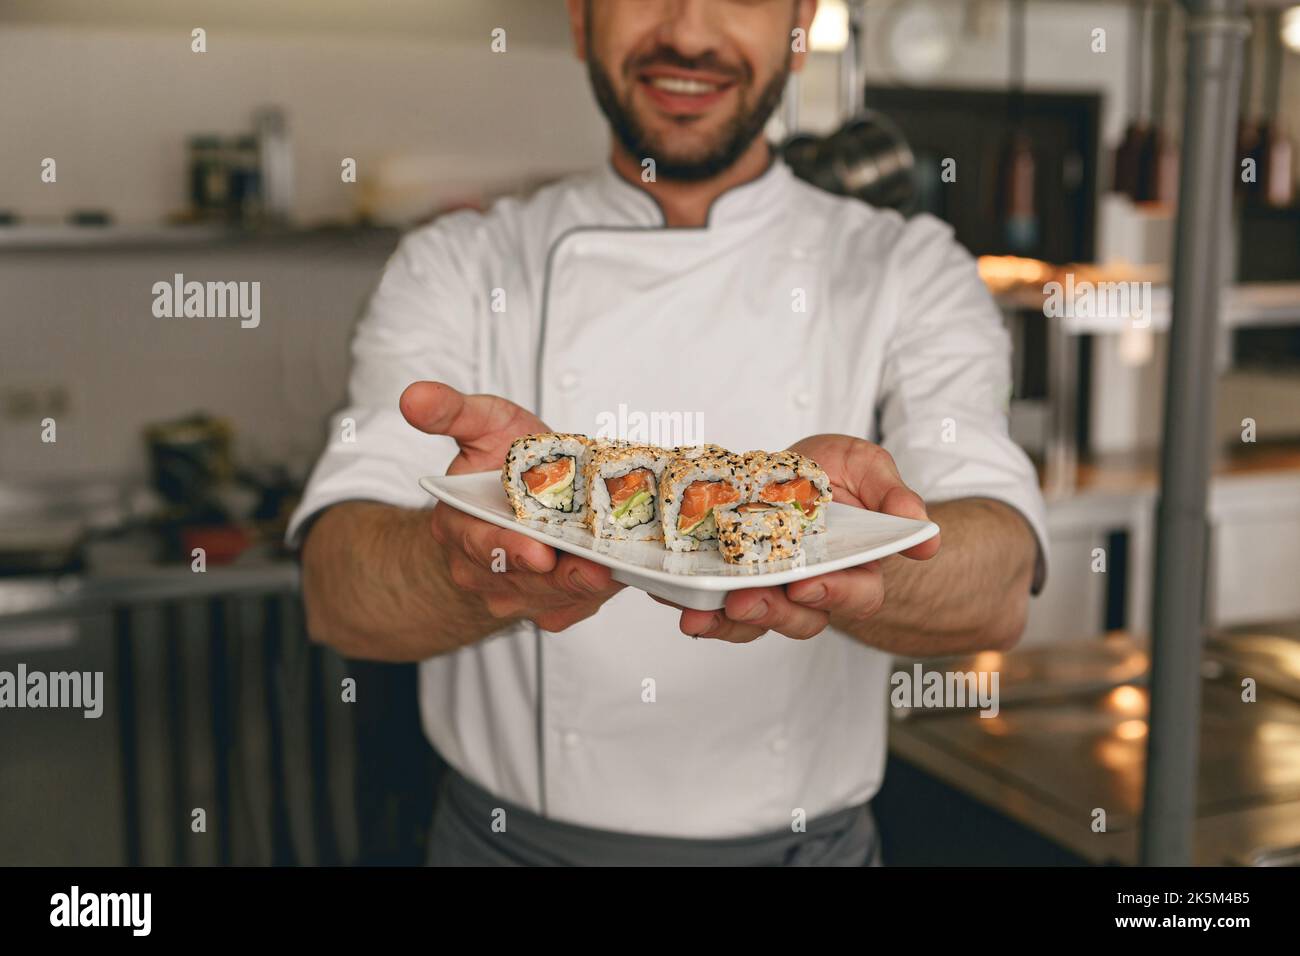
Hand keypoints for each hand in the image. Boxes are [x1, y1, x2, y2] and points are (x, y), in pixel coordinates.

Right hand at [400, 382, 624, 632]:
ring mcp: (516, 594)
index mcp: (461, 527)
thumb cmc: (498, 465)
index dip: (510, 550)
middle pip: (527, 581)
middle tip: (596, 565)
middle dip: (562, 576)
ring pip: (557, 598)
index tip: (538, 552)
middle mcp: (484, 571)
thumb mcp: (479, 426)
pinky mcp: (550, 607)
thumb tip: (413, 397)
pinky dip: (599, 593)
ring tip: (618, 567)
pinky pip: (576, 608)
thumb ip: (450, 412)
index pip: (483, 545)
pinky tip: (617, 574)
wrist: (510, 502)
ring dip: (589, 586)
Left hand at [666, 434, 939, 642]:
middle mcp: (810, 587)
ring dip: (724, 622)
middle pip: (798, 618)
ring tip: (697, 615)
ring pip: (751, 620)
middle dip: (770, 612)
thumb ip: (893, 496)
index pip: (855, 593)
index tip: (809, 584)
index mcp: (854, 566)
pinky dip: (689, 601)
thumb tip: (926, 535)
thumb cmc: (838, 474)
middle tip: (744, 600)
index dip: (834, 593)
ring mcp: (768, 587)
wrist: (794, 471)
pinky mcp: (730, 580)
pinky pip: (712, 602)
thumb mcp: (869, 468)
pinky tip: (666, 593)